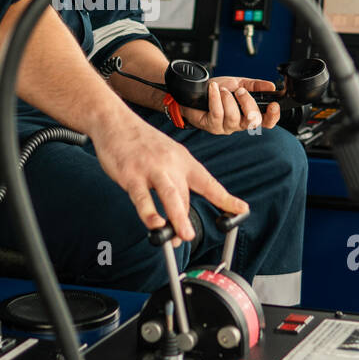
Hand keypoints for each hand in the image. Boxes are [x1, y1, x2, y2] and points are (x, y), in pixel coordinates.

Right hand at [89, 107, 248, 244]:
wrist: (116, 122)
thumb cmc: (142, 144)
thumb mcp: (166, 159)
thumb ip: (173, 188)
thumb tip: (178, 220)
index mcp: (184, 161)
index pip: (209, 183)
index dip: (226, 198)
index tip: (242, 210)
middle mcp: (171, 164)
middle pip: (185, 195)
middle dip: (186, 219)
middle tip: (189, 238)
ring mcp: (151, 169)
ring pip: (169, 195)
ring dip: (178, 218)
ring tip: (182, 237)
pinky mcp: (131, 175)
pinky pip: (141, 197)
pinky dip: (149, 212)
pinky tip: (154, 224)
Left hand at [180, 77, 281, 134]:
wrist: (195, 94)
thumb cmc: (217, 91)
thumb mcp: (238, 84)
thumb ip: (255, 85)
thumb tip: (271, 86)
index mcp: (248, 114)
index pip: (266, 121)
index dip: (273, 116)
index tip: (273, 105)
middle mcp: (239, 123)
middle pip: (252, 121)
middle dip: (247, 103)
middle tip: (239, 91)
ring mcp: (226, 127)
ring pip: (233, 117)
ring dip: (228, 99)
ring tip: (222, 89)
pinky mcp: (212, 126)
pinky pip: (217, 113)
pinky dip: (216, 98)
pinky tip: (214, 88)